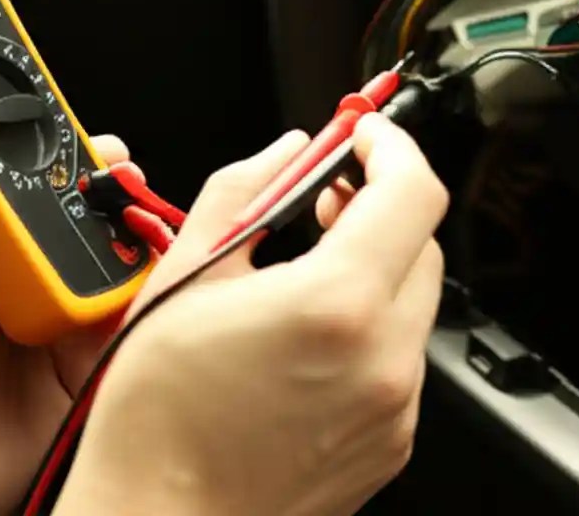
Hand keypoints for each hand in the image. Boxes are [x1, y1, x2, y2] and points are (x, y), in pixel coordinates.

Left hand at [0, 126, 133, 513]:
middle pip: (101, 232)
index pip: (51, 198)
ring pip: (127, 278)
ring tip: (145, 231)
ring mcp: (73, 328)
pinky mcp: (92, 372)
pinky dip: (152, 312)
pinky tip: (157, 290)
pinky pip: (134, 336)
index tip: (102, 147)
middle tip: (131, 184)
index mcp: (4, 255)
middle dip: (126, 203)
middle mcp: (45, 286)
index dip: (81, 170)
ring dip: (144, 251)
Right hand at [56, 114, 447, 515]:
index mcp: (334, 304)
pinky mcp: (392, 441)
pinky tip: (307, 343)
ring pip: (412, 303)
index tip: (364, 137)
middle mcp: (382, 357)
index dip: (393, 147)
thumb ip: (244, 193)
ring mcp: (394, 406)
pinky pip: (400, 359)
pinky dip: (368, 330)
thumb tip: (286, 152)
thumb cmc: (156, 424)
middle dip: (380, 207)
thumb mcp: (182, 279)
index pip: (413, 192)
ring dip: (373, 270)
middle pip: (422, 244)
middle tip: (325, 201)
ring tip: (302, 279)